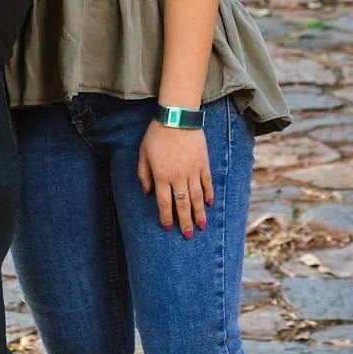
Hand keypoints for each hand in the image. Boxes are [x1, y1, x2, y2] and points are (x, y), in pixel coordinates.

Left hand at [138, 120, 212, 237]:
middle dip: (185, 222)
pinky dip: (209, 195)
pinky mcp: (203, 164)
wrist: (177, 118)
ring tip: (202, 226)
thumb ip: (144, 175)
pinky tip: (210, 204)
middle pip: (182, 204)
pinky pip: (207, 183)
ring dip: (199, 213)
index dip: (166, 216)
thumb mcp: (143, 154)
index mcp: (162, 176)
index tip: (168, 227)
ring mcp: (193, 171)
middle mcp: (178, 177)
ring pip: (197, 197)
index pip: (164, 202)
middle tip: (188, 235)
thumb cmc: (156, 135)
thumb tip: (146, 193)